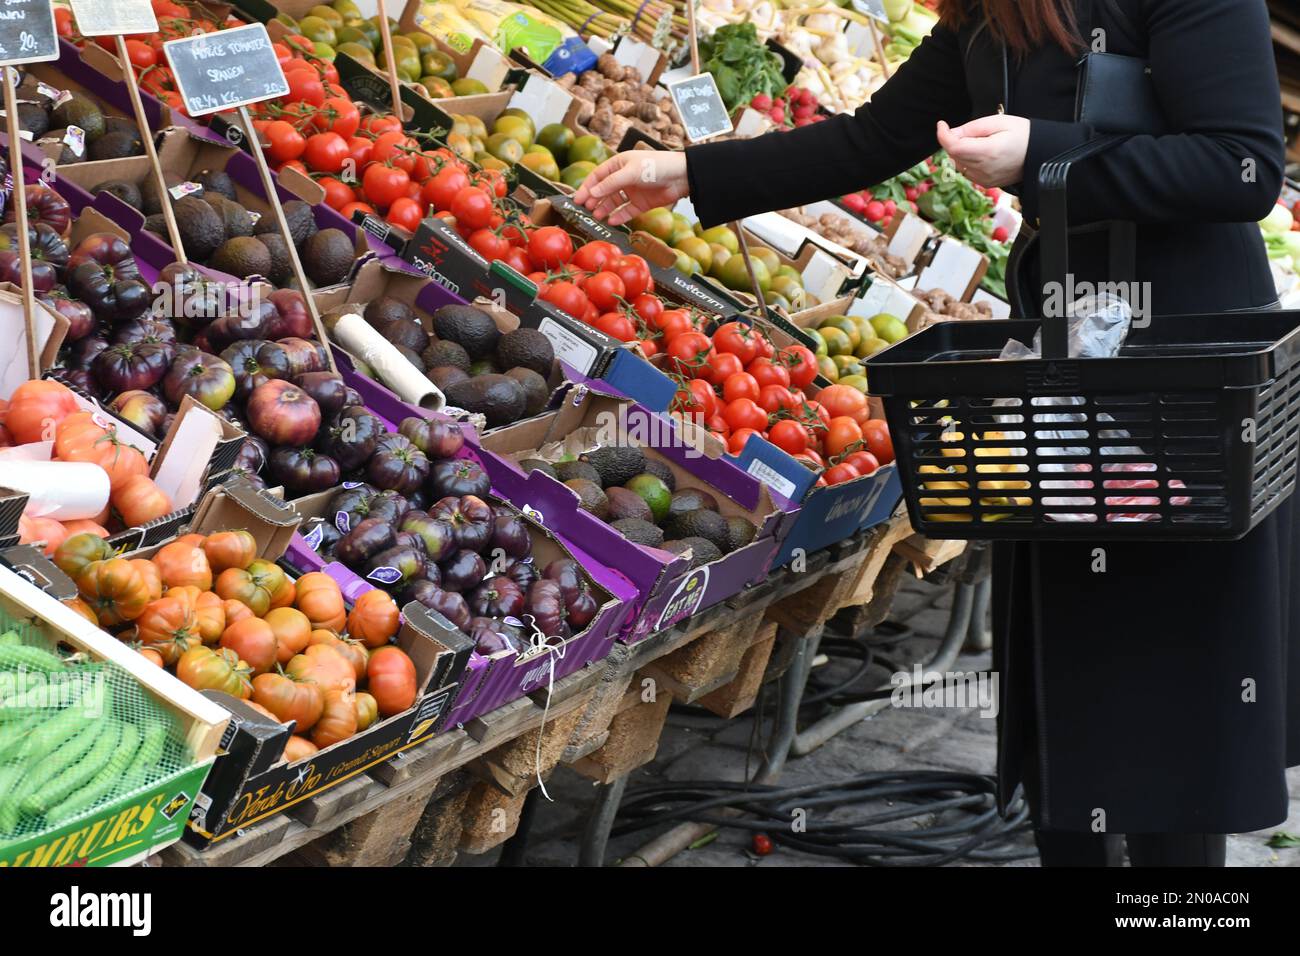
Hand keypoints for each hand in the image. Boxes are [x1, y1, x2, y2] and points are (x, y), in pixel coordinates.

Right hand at [573, 150, 688, 224]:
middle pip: (604, 190)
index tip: (577, 200)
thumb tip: (592, 193)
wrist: (681, 176)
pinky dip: (619, 216)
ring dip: (604, 209)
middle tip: (585, 210)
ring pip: (614, 202)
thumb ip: (611, 183)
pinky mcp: (641, 203)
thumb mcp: (631, 172)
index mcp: (618, 164)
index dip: (587, 188)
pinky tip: (612, 221)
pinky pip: (626, 211)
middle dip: (594, 200)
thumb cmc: (656, 166)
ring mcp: (632, 191)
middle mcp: (623, 177)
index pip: (597, 176)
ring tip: (596, 216)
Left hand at [936, 115, 1029, 187]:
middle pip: (954, 155)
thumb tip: (952, 132)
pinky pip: (967, 171)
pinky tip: (982, 153)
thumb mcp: (999, 122)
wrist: (1040, 154)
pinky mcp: (985, 183)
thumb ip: (973, 128)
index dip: (943, 135)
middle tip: (971, 131)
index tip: (942, 124)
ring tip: (981, 142)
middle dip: (955, 141)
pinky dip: (968, 161)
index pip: (954, 147)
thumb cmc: (1023, 135)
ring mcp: (984, 179)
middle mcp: (983, 169)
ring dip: (961, 151)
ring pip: (959, 164)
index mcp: (987, 152)